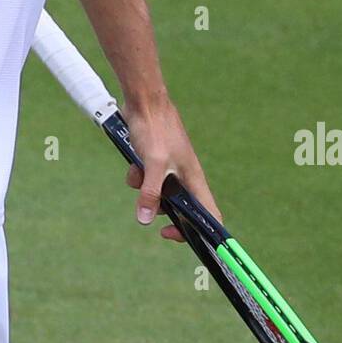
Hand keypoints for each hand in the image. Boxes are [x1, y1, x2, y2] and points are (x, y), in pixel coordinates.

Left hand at [122, 92, 221, 240]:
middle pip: (181, 208)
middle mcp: (184, 177)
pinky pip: (146, 180)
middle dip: (163, 212)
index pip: (208, 214)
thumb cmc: (156, 129)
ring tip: (139, 175)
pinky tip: (133, 164)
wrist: (145, 101)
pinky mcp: (155, 162)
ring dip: (145, 191)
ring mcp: (170, 170)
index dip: (202, 233)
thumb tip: (145, 221)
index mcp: (193, 180)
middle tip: (148, 213)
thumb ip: (150, 193)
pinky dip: (138, 176)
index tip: (185, 240)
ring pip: (159, 194)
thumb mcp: (153, 165)